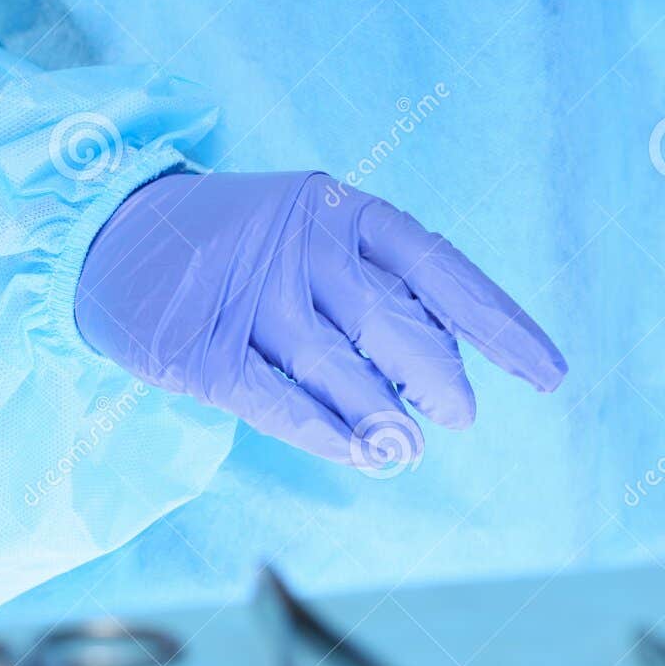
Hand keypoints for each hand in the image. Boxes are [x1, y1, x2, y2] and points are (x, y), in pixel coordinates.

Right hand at [74, 172, 566, 464]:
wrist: (113, 238)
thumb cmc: (246, 249)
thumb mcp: (320, 243)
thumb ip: (383, 294)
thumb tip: (453, 373)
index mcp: (343, 212)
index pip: (441, 269)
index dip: (501, 324)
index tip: (550, 374)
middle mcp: (301, 246)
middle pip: (393, 321)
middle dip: (439, 378)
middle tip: (460, 414)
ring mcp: (249, 294)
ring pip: (338, 369)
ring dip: (384, 420)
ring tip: (406, 449)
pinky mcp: (201, 349)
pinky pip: (276, 401)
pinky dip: (323, 433)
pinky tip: (356, 454)